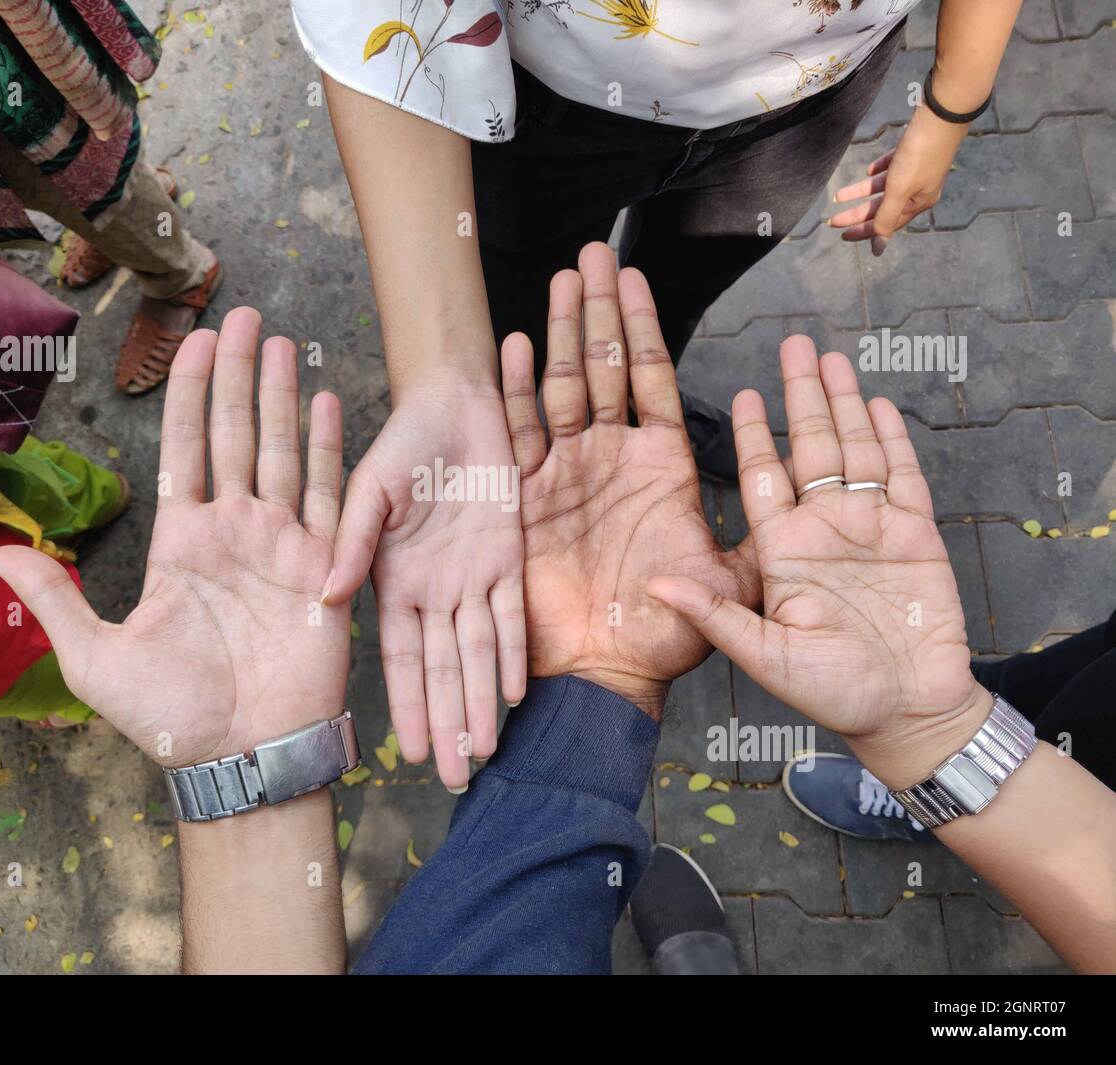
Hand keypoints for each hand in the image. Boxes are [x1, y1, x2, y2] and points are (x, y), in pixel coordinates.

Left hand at [0, 308, 349, 767]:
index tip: (192, 340)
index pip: (186, 451)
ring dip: (282, 397)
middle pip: (236, 435)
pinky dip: (330, 451)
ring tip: (281, 341)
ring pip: (282, 453)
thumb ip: (54, 601)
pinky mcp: (325, 568)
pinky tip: (328, 404)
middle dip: (238, 374)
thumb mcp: (96, 661)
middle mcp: (235, 532)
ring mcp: (282, 546)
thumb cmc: (172, 716)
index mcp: (183, 544)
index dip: (191, 395)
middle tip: (241, 315)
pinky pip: (330, 498)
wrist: (243, 758)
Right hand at [323, 383, 525, 789]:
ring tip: (486, 753)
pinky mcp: (509, 559)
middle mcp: (434, 592)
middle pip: (444, 670)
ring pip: (478, 654)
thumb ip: (352, 543)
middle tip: (457, 778)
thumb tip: (326, 598)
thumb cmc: (402, 445)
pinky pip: (512, 615)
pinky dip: (513, 654)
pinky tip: (514, 696)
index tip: (410, 754)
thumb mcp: (367, 489)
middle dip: (449, 722)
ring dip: (482, 701)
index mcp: (393, 582)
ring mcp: (473, 579)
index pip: (402, 659)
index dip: (408, 706)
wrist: (453, 408)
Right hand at [499, 243, 757, 717]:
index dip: (642, 329)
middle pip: (603, 366)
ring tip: (561, 279)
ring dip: (561, 333)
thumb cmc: (662, 637)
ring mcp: (565, 473)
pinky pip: (519, 434)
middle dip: (599, 309)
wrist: (601, 674)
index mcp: (658, 466)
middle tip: (594, 253)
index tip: (638, 280)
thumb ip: (759, 545)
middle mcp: (610, 459)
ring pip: (561, 387)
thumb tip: (805, 505)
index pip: (652, 379)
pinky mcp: (527, 498)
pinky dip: (515, 390)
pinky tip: (516, 344)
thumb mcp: (730, 585)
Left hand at [648, 336, 987, 786]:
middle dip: (800, 396)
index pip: (763, 477)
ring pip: (854, 449)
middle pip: (808, 447)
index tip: (741, 394)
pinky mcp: (915, 534)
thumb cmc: (833, 693)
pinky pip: (902, 474)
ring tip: (830, 359)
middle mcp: (821, 529)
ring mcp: (869, 527)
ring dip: (844, 404)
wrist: (907, 712)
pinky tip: (878, 403)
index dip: (753, 435)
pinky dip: (893, 438)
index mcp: (782, 551)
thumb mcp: (765, 654)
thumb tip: (656, 583)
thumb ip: (714, 614)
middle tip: (792, 345)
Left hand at [830, 104, 968, 255]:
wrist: (942, 112)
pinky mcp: (912, 151)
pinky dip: (878, 171)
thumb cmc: (920, 153)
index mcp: (918, 203)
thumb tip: (878, 249)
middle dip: (857, 214)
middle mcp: (919, 190)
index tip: (841, 235)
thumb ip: (886, 218)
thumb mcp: (900, 189)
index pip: (886, 224)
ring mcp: (916, 170)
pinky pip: (891, 167)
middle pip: (882, 208)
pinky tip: (867, 171)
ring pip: (883, 187)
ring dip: (861, 192)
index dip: (864, 231)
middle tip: (832, 221)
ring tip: (838, 196)